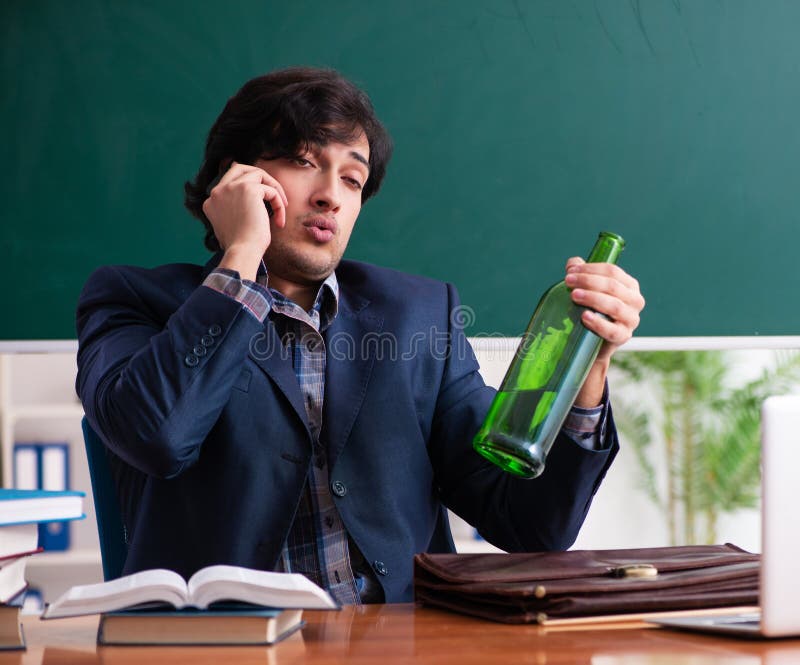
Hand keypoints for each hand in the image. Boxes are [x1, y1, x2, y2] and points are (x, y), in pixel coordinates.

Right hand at [202, 161, 287, 278]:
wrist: (242, 252)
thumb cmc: (241, 246)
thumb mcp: (232, 227)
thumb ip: (235, 211)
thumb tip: (252, 203)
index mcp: (211, 201)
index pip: (229, 182)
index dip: (248, 188)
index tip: (263, 204)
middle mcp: (218, 191)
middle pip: (239, 168)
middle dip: (260, 177)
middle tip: (274, 194)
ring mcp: (231, 187)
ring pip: (258, 174)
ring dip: (274, 189)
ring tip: (282, 207)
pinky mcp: (248, 189)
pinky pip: (270, 190)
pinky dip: (279, 204)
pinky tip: (279, 221)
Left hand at [565, 257, 644, 405]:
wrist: (594, 342)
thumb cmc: (593, 310)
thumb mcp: (589, 290)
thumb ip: (582, 274)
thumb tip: (573, 263)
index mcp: (629, 285)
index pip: (612, 272)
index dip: (590, 269)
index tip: (570, 271)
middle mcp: (635, 301)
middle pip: (613, 287)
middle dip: (588, 281)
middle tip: (568, 282)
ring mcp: (631, 320)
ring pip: (614, 306)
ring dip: (592, 298)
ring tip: (574, 296)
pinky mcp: (623, 337)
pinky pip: (612, 330)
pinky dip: (598, 323)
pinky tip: (584, 317)